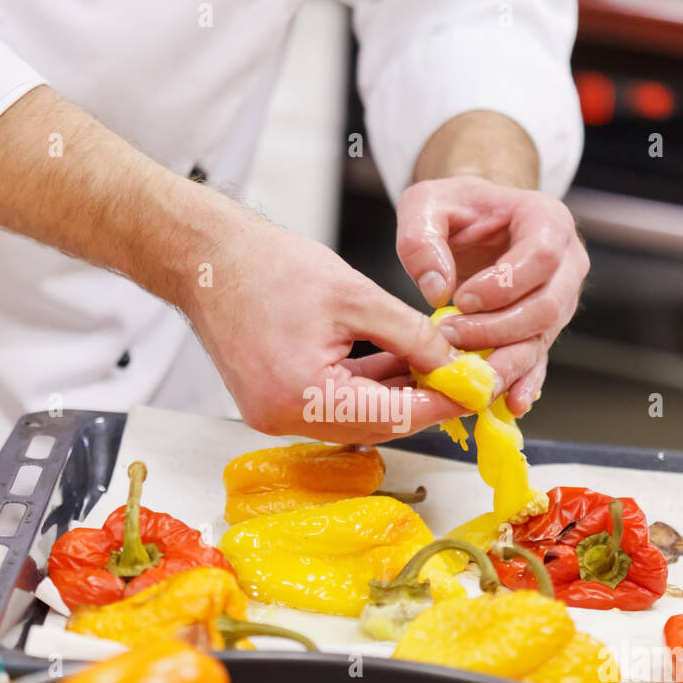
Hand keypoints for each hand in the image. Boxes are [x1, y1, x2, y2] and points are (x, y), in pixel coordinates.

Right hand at [181, 209, 465, 443]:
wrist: (205, 258)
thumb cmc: (266, 266)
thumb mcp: (356, 296)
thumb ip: (411, 335)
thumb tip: (453, 362)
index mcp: (302, 395)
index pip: (392, 416)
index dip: (441, 403)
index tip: (478, 390)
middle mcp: (284, 417)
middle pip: (375, 424)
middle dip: (423, 401)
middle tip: (465, 377)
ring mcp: (275, 413)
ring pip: (357, 415)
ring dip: (397, 394)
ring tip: (437, 364)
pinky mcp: (273, 401)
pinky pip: (334, 403)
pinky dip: (367, 386)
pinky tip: (399, 362)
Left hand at [394, 175, 588, 414]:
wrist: (475, 221)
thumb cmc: (454, 208)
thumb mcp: (427, 205)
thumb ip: (422, 239)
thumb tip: (436, 291)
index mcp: (547, 220)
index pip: (540, 258)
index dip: (503, 285)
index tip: (460, 299)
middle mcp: (566, 263)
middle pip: (546, 307)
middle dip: (497, 330)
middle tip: (450, 337)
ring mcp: (559, 300)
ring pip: (541, 340)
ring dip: (504, 363)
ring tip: (469, 378)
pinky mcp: (543, 330)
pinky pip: (538, 360)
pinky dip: (523, 383)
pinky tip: (510, 403)